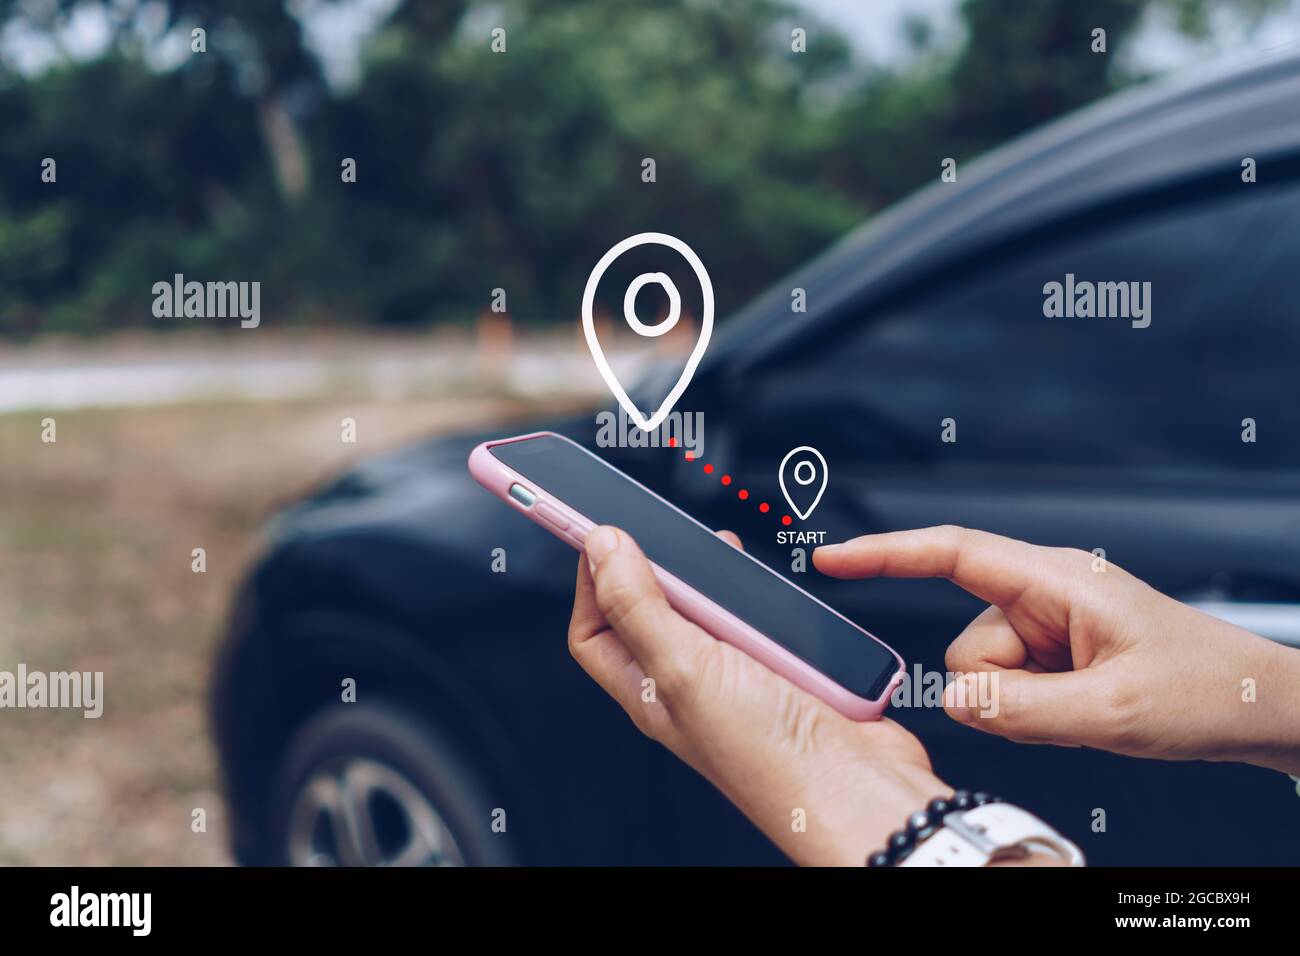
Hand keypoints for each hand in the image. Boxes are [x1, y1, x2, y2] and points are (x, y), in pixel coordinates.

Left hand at [569, 525, 946, 865]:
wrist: (857, 789)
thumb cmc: (766, 755)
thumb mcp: (684, 669)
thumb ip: (638, 605)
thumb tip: (600, 548)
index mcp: (647, 688)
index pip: (595, 627)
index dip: (593, 579)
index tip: (601, 531)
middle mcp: (687, 681)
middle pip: (654, 606)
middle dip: (665, 567)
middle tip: (677, 539)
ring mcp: (739, 672)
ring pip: (714, 607)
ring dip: (722, 583)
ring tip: (730, 564)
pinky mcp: (785, 663)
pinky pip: (766, 616)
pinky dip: (769, 600)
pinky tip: (775, 599)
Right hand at [815, 526, 1299, 775]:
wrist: (1254, 705)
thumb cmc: (1204, 687)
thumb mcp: (1113, 709)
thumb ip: (1021, 708)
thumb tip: (953, 700)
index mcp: (1055, 579)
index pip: (951, 552)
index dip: (883, 553)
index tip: (832, 559)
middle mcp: (1043, 593)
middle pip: (964, 642)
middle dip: (998, 688)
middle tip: (1067, 705)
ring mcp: (1046, 624)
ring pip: (981, 673)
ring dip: (1020, 702)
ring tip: (1086, 704)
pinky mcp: (1051, 652)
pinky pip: (1005, 688)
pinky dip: (1031, 707)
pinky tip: (1081, 706)